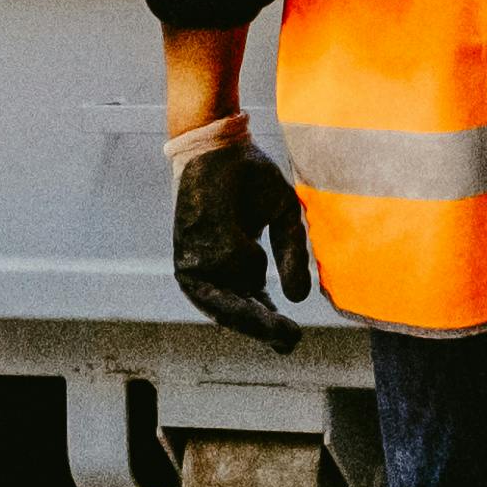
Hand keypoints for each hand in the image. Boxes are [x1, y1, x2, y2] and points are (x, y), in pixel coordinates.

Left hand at [171, 124, 313, 341]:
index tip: (289, 340)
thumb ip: (291, 254)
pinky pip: (220, 272)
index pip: (250, 304)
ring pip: (224, 303)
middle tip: (290, 342)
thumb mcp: (284, 216)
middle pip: (234, 313)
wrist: (219, 144)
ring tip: (280, 332)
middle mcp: (212, 268)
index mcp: (235, 264)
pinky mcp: (188, 248)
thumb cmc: (250, 177)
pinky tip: (259, 285)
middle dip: (262, 329)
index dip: (269, 325)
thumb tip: (298, 298)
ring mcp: (197, 261)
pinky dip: (241, 278)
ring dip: (252, 320)